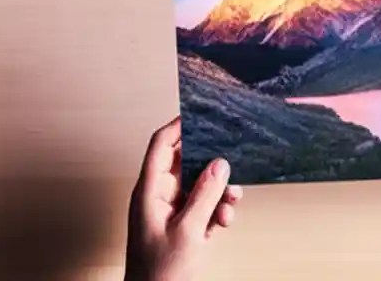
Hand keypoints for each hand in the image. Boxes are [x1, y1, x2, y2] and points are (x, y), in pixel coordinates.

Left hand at [125, 117, 242, 280]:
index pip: (160, 146)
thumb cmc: (159, 274)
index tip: (200, 114)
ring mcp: (169, 212)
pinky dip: (216, 211)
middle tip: (231, 165)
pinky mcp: (181, 227)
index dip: (178, 127)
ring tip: (231, 203)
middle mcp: (158, 197)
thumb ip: (205, 194)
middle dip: (211, 167)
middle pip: (186, 165)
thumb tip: (219, 164)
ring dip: (218, 193)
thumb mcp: (188, 231)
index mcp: (149, 191)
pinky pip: (202, 207)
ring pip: (199, 187)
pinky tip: (224, 220)